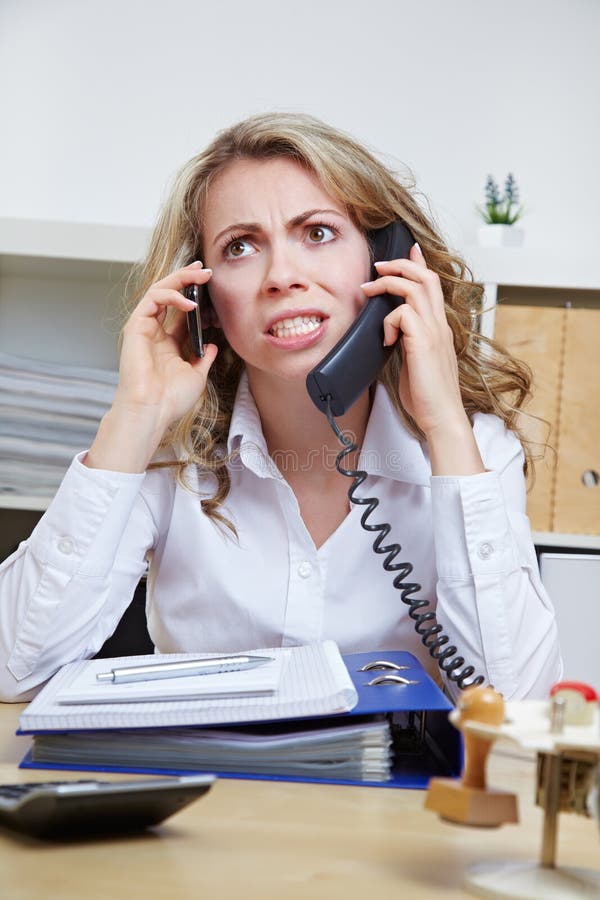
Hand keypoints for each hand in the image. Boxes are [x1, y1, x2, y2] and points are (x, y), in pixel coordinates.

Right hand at [114, 262, 217, 432]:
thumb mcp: (196, 375)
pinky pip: (152, 299)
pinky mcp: (135, 327)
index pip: (180, 310)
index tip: (210, 283)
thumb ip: (203, 358)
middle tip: (205, 269)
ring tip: (200, 276)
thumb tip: (212, 346)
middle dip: (186, 278)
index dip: (194, 294)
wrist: (152, 411)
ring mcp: (143, 328)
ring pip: (159, 291)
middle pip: (169, 295)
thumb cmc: (170, 400)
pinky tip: (190, 302)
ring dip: (180, 279)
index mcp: (168, 343)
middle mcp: (154, 333)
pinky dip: (171, 295)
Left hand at [361, 243, 466, 437]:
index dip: (420, 264)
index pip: (432, 286)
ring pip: (414, 287)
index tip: (409, 248)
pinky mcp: (423, 342)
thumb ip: (408, 344)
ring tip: (368, 289)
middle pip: (426, 277)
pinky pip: (402, 313)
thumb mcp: (415, 363)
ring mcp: (434, 331)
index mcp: (439, 329)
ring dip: (388, 283)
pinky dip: (388, 320)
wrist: (442, 417)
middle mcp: (440, 325)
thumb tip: (390, 335)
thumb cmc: (427, 396)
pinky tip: (386, 340)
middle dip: (401, 264)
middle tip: (378, 266)